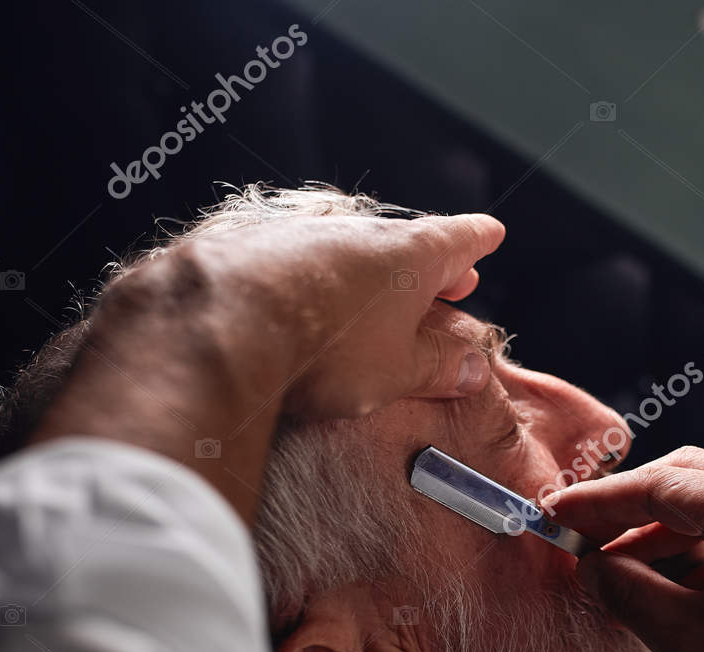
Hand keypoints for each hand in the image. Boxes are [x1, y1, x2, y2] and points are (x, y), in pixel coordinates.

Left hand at [32, 212, 505, 518]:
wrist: (213, 322)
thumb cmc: (320, 349)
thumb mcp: (395, 371)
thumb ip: (437, 364)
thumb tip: (471, 364)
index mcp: (405, 254)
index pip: (457, 239)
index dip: (476, 241)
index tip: (490, 235)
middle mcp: (352, 227)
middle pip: (399, 241)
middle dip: (421, 263)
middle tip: (441, 281)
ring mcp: (292, 227)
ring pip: (339, 244)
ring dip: (357, 269)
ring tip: (365, 295)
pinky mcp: (237, 239)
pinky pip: (281, 253)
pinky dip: (297, 273)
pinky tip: (288, 296)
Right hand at [551, 448, 703, 651]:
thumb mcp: (686, 642)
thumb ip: (628, 589)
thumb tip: (591, 564)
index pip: (667, 487)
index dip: (603, 502)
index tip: (559, 514)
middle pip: (694, 478)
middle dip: (631, 505)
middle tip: (580, 533)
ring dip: (663, 528)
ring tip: (612, 564)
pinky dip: (700, 546)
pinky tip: (661, 577)